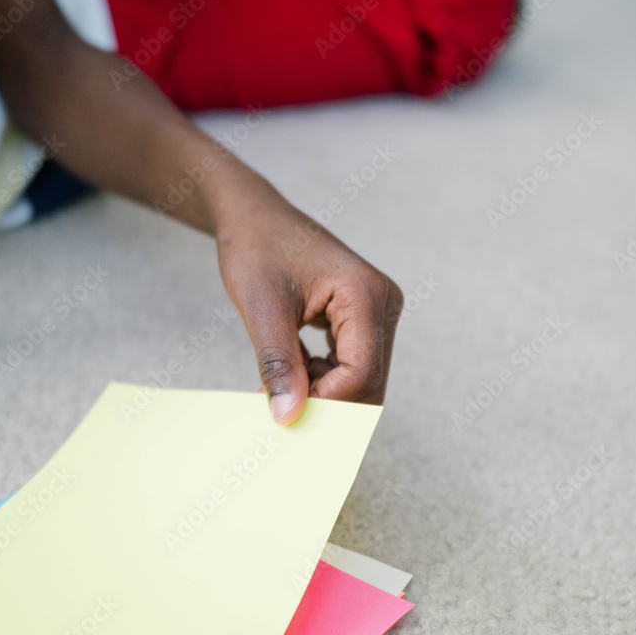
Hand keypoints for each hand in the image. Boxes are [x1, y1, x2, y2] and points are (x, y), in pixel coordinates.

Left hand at [213, 174, 402, 423]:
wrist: (254, 218)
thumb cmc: (257, 248)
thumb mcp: (261, 309)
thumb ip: (278, 364)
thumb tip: (288, 417)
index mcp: (365, 294)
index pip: (362, 372)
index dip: (327, 400)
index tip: (283, 410)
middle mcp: (382, 303)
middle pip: (370, 380)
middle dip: (330, 403)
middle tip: (283, 414)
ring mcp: (376, 311)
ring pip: (362, 378)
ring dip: (324, 393)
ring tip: (281, 385)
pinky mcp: (363, 319)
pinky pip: (352, 365)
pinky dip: (323, 380)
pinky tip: (292, 374)